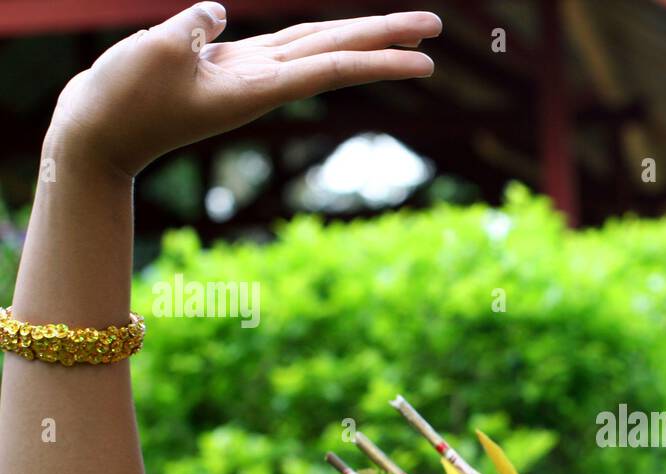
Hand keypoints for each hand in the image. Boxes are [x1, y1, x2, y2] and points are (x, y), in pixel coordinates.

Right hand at [47, 3, 440, 177]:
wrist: (95, 135)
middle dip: (387, 38)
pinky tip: (338, 33)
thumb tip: (219, 13)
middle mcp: (262, 82)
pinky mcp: (225, 68)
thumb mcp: (156, 54)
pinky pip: (280, 44)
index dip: (379, 57)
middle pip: (336, 51)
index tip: (426, 58)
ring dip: (360, 36)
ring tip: (406, 29)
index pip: (331, 66)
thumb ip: (195, 29)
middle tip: (437, 26)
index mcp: (255, 87)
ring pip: (314, 46)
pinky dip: (312, 34)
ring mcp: (246, 75)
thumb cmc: (121, 100)